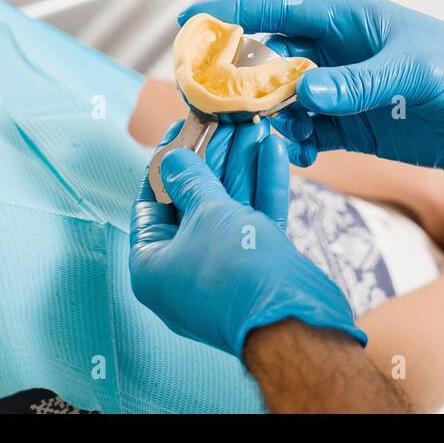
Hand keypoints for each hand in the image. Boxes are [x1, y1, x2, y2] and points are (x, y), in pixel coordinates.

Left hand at [129, 120, 366, 359]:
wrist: (294, 322)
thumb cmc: (235, 270)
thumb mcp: (206, 213)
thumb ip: (190, 180)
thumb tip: (172, 159)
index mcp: (152, 265)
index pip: (149, 203)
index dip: (163, 162)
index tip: (178, 129)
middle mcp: (183, 270)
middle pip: (192, 202)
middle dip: (211, 158)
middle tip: (221, 120)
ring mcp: (222, 270)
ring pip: (228, 207)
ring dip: (241, 165)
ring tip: (251, 124)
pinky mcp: (257, 267)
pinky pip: (253, 220)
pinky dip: (263, 186)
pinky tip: (272, 149)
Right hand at [179, 0, 443, 182]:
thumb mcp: (418, 72)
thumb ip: (360, 82)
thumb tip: (304, 91)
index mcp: (352, 22)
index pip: (280, 10)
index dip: (233, 12)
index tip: (190, 20)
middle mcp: (342, 54)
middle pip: (271, 58)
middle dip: (237, 77)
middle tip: (208, 100)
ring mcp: (347, 91)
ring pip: (284, 100)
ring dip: (265, 117)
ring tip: (252, 136)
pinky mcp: (357, 127)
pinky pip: (309, 132)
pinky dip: (295, 143)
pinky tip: (299, 156)